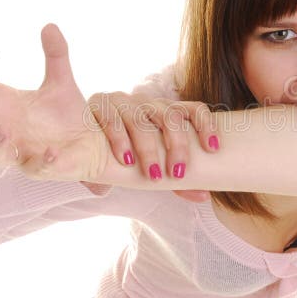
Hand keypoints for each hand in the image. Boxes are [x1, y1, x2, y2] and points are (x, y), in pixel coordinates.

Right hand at [0, 24, 106, 181]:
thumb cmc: (67, 114)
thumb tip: (49, 25)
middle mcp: (5, 127)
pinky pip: (34, 168)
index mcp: (5, 102)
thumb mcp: (62, 81)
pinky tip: (52, 151)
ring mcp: (20, 149)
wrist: (94, 143)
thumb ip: (56, 55)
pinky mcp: (41, 167)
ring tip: (2, 131)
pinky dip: (42, 160)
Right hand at [87, 91, 218, 201]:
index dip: (206, 125)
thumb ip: (176, 182)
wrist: (84, 145)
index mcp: (167, 112)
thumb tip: (204, 196)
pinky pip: (113, 119)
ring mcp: (124, 101)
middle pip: (171, 116)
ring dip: (149, 149)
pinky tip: (125, 160)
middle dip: (177, 145)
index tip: (213, 149)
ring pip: (142, 119)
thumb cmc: (128, 157)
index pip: (194, 109)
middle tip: (177, 173)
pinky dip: (120, 140)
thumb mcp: (153, 168)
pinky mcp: (100, 104)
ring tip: (153, 174)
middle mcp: (148, 103)